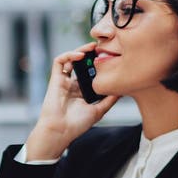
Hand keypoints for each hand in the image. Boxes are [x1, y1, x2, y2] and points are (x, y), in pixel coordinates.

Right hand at [25, 43, 119, 159]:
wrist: (60, 131)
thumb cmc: (77, 125)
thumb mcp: (99, 110)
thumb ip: (109, 100)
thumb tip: (123, 90)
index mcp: (81, 92)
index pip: (91, 74)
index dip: (98, 65)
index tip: (110, 59)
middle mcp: (72, 85)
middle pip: (82, 64)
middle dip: (91, 54)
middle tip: (103, 48)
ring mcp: (63, 82)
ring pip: (71, 59)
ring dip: (81, 50)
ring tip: (93, 46)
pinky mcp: (55, 79)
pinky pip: (59, 61)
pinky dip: (69, 55)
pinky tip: (80, 55)